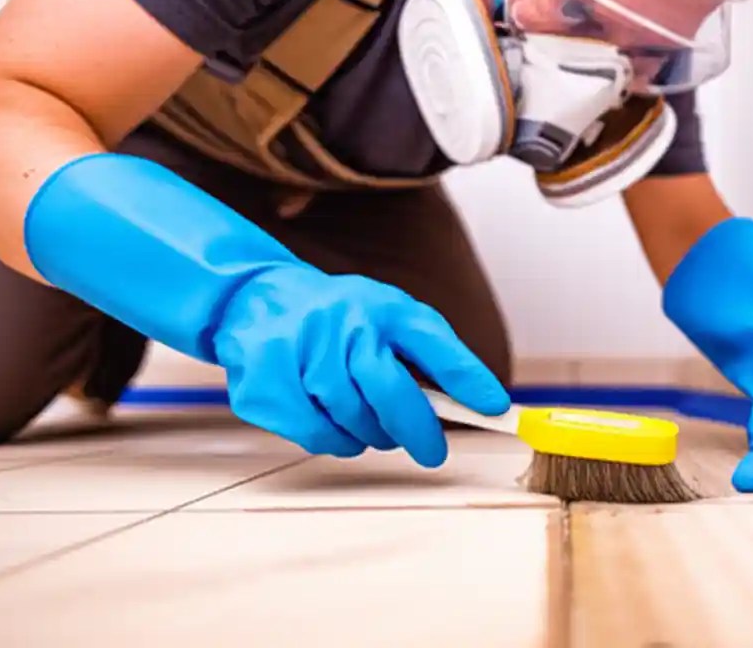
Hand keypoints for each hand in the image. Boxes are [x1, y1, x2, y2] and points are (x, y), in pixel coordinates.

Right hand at [214, 268, 509, 462]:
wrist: (256, 302)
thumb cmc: (339, 320)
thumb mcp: (390, 319)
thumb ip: (434, 357)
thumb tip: (484, 403)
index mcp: (379, 305)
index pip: (432, 340)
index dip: (466, 376)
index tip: (495, 408)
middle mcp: (340, 324)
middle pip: (390, 393)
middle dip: (417, 431)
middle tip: (432, 451)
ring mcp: (299, 353)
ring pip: (354, 422)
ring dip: (372, 435)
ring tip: (372, 424)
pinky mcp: (267, 385)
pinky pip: (318, 435)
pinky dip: (336, 441)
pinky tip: (335, 423)